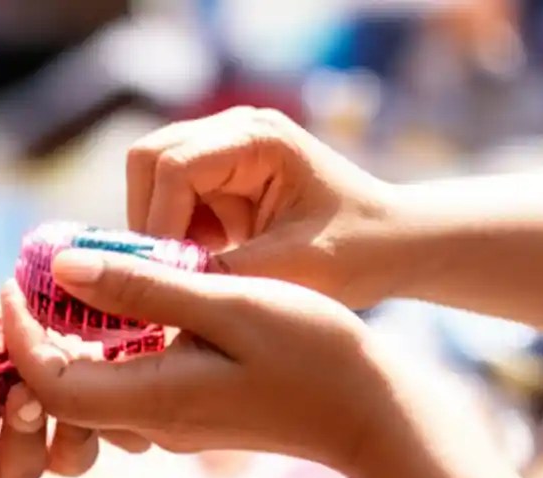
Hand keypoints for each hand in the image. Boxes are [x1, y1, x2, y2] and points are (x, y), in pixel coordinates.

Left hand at [0, 248, 407, 474]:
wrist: (373, 413)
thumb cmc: (314, 352)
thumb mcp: (228, 304)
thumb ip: (144, 288)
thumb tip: (65, 268)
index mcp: (152, 401)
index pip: (50, 382)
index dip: (19, 335)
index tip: (10, 282)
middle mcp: (150, 423)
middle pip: (60, 390)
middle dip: (32, 336)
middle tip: (25, 278)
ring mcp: (168, 424)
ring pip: (89, 388)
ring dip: (66, 340)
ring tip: (58, 284)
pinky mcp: (186, 415)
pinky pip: (122, 385)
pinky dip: (104, 348)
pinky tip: (113, 306)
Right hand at [126, 106, 407, 308]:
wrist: (395, 243)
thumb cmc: (358, 251)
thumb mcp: (290, 271)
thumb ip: (217, 274)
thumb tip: (151, 283)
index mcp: (259, 138)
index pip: (173, 166)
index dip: (160, 223)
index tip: (171, 274)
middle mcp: (235, 129)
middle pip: (147, 159)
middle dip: (149, 218)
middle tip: (174, 267)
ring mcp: (224, 148)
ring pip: (148, 177)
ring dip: (161, 225)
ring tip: (199, 263)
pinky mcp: (217, 174)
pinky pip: (165, 197)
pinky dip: (174, 231)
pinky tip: (211, 255)